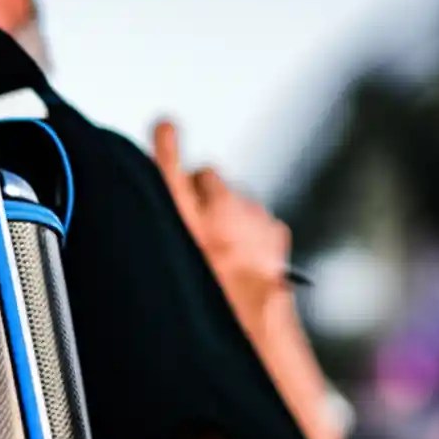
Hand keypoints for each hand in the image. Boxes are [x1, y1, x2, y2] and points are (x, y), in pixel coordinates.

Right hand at [151, 118, 293, 331]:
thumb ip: (174, 220)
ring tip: (224, 249)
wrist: (253, 313)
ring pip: (233, 200)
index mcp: (193, 216)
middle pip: (207, 178)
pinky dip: (251, 230)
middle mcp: (223, 207)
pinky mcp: (273, 227)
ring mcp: (252, 214)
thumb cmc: (213, 290)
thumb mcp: (180, 253)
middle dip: (204, 190)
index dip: (167, 146)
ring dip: (229, 214)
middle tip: (200, 223)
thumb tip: (169, 199)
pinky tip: (244, 255)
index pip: (173, 170)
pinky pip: (257, 219)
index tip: (165, 125)